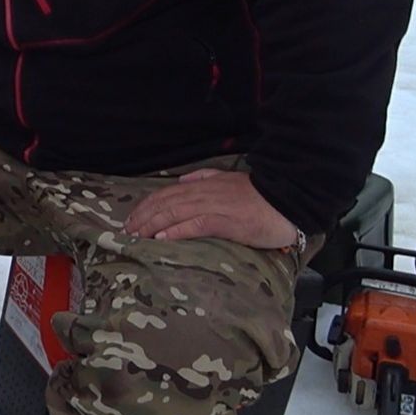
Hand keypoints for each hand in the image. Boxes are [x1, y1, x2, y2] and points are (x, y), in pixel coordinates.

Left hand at [125, 168, 301, 249]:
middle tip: (126, 231)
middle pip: (165, 204)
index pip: (166, 194)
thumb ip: (205, 177)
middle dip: (142, 217)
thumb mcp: (229, 180)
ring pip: (175, 213)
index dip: (146, 206)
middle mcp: (204, 193)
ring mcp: (215, 207)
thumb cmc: (260, 195)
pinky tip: (162, 237)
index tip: (131, 218)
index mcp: (204, 185)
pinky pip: (197, 225)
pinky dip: (177, 230)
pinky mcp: (228, 222)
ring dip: (152, 224)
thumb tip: (183, 181)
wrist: (289, 200)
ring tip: (137, 235)